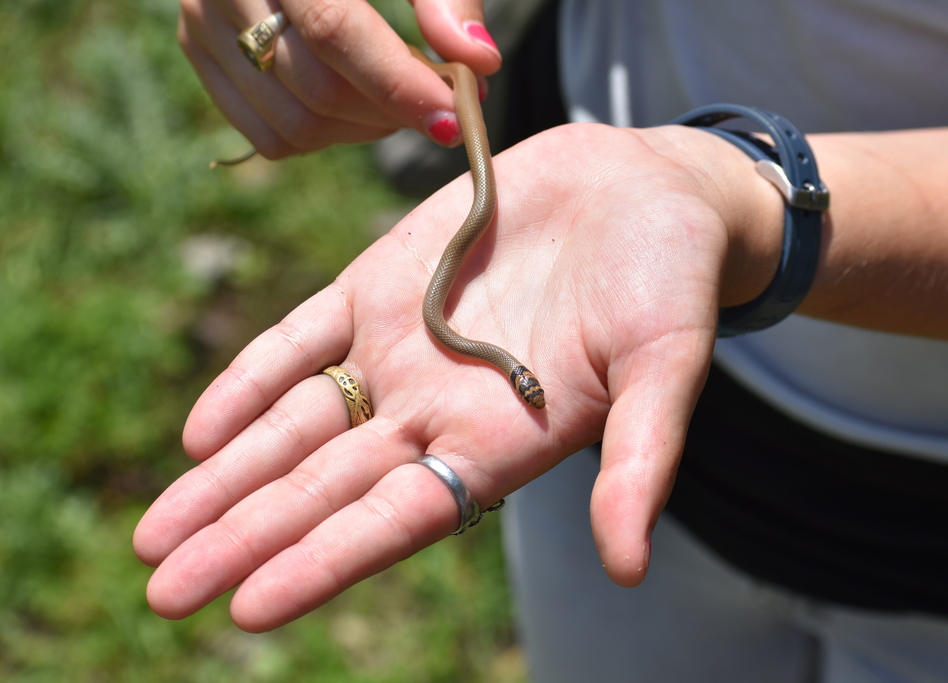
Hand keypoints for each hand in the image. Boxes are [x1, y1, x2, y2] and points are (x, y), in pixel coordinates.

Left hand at [133, 122, 781, 630]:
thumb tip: (631, 567)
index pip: (395, 519)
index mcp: (499, 444)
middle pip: (323, 487)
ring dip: (227, 474)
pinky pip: (303, 339)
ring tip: (157, 532)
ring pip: (297, 424)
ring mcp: (403, 347)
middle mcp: (437, 408)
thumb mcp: (665, 368)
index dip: (324, 560)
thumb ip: (639, 461)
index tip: (247, 606)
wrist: (644, 192)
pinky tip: (200, 429)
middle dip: (244, 536)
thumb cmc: (670, 285)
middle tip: (165, 590)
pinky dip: (251, 379)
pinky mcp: (383, 283)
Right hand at [178, 0, 501, 156]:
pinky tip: (358, 105)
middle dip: (391, 112)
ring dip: (365, 130)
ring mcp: (201, 22)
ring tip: (399, 95)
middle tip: (439, 99)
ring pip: (294, 124)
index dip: (397, 85)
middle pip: (317, 90)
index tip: (453, 120)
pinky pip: (271, 135)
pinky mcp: (201, 53)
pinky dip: (327, 136)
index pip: (334, 31)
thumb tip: (479, 63)